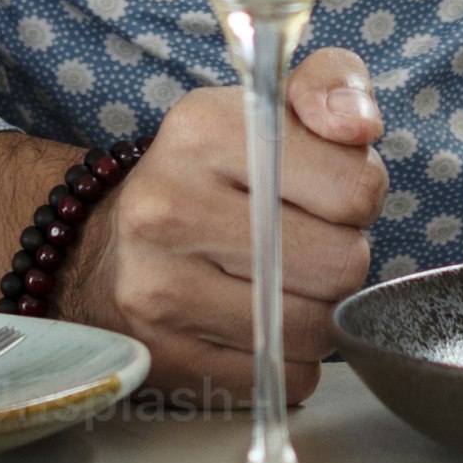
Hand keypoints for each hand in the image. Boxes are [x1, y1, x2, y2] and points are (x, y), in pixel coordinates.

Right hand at [67, 47, 385, 403]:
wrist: (103, 249)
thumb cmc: (208, 174)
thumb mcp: (264, 105)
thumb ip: (332, 85)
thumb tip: (359, 126)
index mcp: (204, 130)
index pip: (355, 188)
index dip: (360, 195)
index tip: (325, 194)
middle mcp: (170, 208)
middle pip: (343, 265)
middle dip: (341, 258)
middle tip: (305, 243)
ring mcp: (160, 291)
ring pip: (317, 329)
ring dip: (318, 312)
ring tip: (283, 283)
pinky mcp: (165, 359)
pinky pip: (285, 377)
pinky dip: (290, 358)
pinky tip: (257, 324)